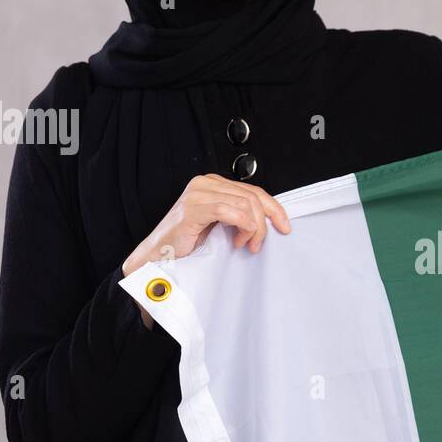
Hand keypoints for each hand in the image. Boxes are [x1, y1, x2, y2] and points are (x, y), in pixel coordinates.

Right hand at [122, 174, 291, 327]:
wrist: (158, 258)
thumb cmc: (186, 243)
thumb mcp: (219, 225)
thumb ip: (238, 215)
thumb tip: (267, 220)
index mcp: (212, 184)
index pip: (253, 190)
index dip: (273, 208)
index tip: (284, 225)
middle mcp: (205, 184)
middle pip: (252, 196)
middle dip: (264, 222)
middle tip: (259, 243)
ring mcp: (197, 194)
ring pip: (244, 204)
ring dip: (253, 228)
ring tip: (246, 244)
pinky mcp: (192, 209)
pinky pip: (229, 211)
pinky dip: (242, 226)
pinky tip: (239, 240)